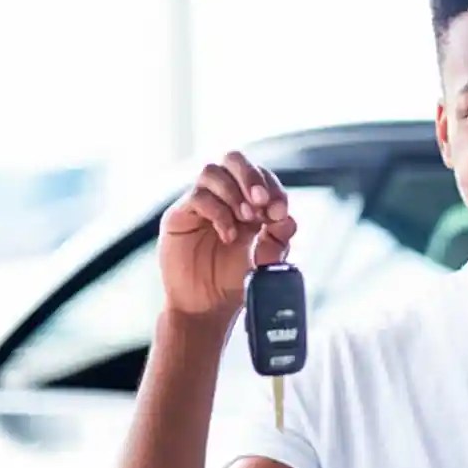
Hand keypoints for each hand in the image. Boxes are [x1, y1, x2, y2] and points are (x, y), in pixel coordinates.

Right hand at [158, 152, 296, 316]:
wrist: (207, 308)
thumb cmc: (234, 282)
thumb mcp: (265, 262)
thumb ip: (279, 241)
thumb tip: (288, 219)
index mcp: (247, 202)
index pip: (260, 175)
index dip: (272, 187)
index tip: (279, 212)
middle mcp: (223, 197)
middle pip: (233, 159)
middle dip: (251, 175)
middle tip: (261, 201)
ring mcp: (199, 204)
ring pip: (212, 171)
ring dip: (233, 191)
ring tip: (245, 219)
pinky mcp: (180, 216)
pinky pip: (197, 197)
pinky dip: (218, 211)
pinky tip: (228, 234)